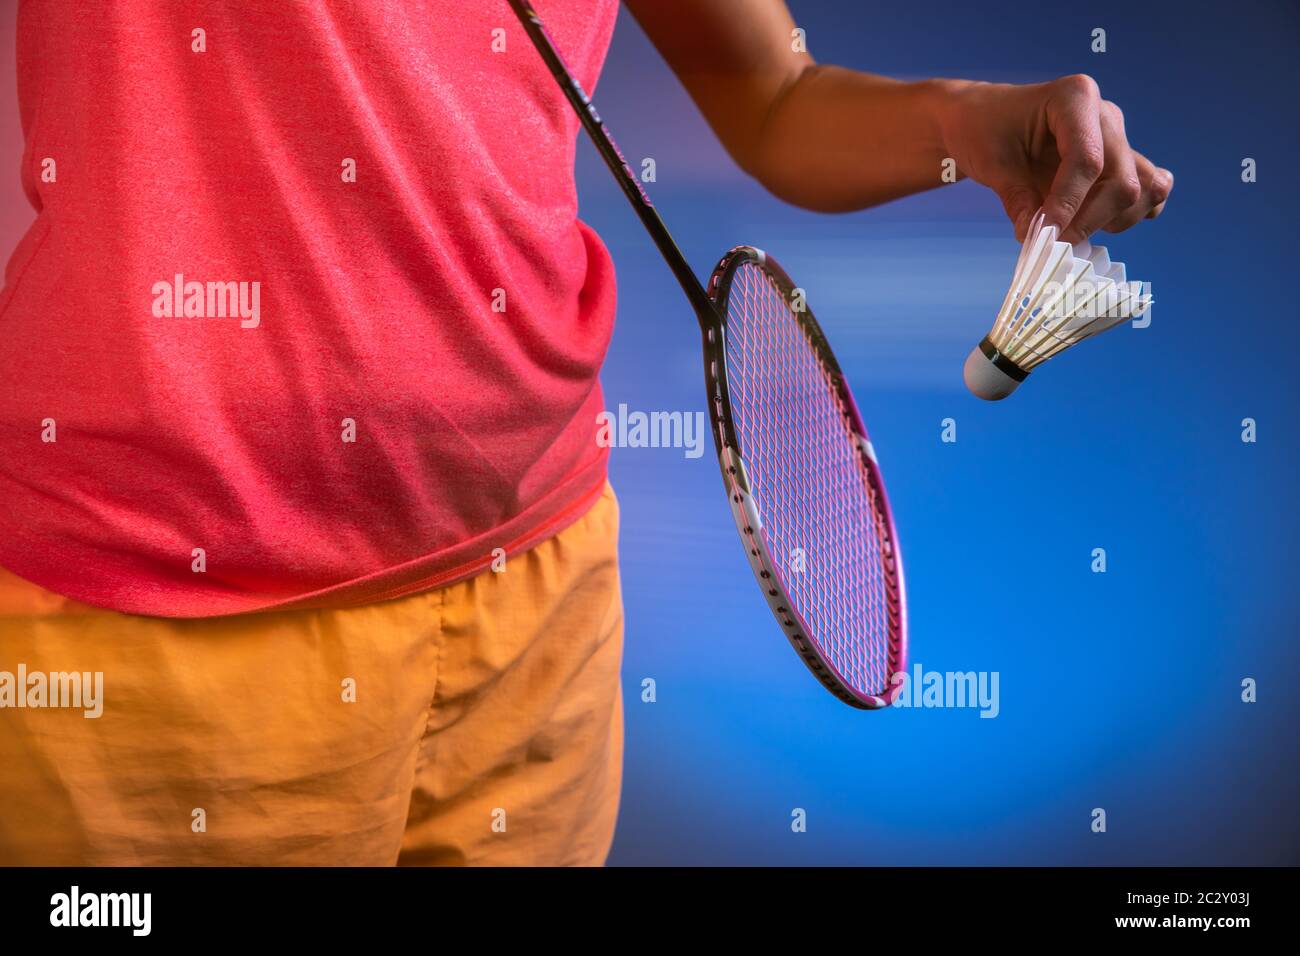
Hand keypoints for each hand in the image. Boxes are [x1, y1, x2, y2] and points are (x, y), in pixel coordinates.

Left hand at [935, 74, 1171, 242]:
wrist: (983, 121)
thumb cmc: (983, 130)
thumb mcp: (990, 163)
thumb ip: (1017, 199)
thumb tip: (1038, 238)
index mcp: (1074, 97)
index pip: (1087, 159)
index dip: (1069, 203)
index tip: (1047, 234)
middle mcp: (1105, 116)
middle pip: (1122, 180)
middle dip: (1088, 220)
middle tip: (1051, 243)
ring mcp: (1118, 139)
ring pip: (1144, 189)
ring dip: (1109, 221)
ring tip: (1067, 230)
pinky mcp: (1121, 162)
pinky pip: (1149, 191)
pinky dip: (1127, 214)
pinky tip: (1091, 221)